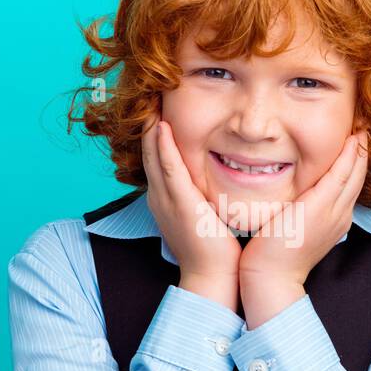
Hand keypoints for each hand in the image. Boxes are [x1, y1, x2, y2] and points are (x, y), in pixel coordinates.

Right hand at [140, 115, 242, 312]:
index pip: (158, 157)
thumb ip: (208, 195)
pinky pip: (167, 168)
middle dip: (149, 121)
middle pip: (150, 150)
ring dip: (151, 126)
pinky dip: (162, 146)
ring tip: (150, 99)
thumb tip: (220, 179)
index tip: (161, 105)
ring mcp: (166, 199)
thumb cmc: (216, 251)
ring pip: (153, 154)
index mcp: (167, 198)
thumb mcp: (208, 215)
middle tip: (150, 93)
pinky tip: (161, 126)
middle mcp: (161, 196)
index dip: (157, 132)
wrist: (213, 278)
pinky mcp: (178, 204)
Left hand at [238, 129, 369, 327]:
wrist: (270, 277)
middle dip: (361, 152)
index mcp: (335, 221)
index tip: (352, 143)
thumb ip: (299, 212)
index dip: (353, 164)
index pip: (348, 185)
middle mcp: (340, 215)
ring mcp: (335, 211)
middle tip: (362, 128)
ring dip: (359, 148)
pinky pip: (342, 173)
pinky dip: (350, 154)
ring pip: (354, 172)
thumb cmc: (274, 256)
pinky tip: (353, 138)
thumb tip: (294, 199)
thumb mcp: (293, 229)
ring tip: (361, 127)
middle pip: (357, 177)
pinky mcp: (322, 206)